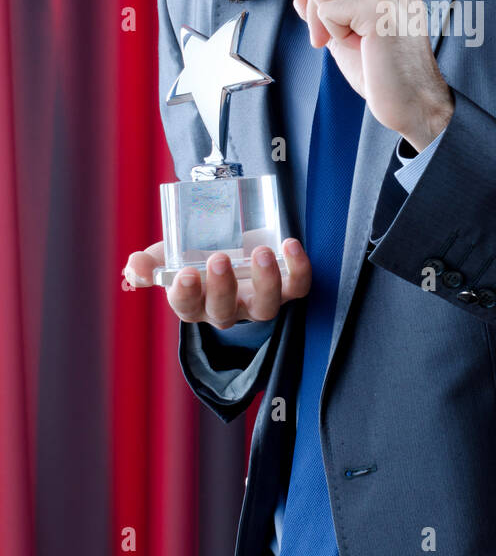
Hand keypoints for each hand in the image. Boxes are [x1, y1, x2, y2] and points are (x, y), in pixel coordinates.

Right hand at [123, 238, 311, 327]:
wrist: (232, 244)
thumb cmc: (196, 255)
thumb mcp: (169, 255)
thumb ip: (150, 262)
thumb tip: (135, 267)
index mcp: (194, 303)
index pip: (186, 306)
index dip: (185, 294)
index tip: (185, 274)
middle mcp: (226, 310)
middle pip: (224, 311)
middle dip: (222, 287)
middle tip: (219, 259)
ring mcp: (257, 303)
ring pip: (266, 307)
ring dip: (265, 281)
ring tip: (261, 252)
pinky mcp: (285, 290)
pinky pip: (297, 289)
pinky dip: (299, 270)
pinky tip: (291, 245)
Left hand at [292, 0, 453, 150]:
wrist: (409, 102)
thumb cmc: (379, 67)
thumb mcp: (341, 29)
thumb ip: (321, 2)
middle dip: (317, 12)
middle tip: (345, 39)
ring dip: (323, 25)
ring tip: (356, 43)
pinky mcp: (383, 3)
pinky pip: (327, 8)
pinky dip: (331, 33)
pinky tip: (361, 45)